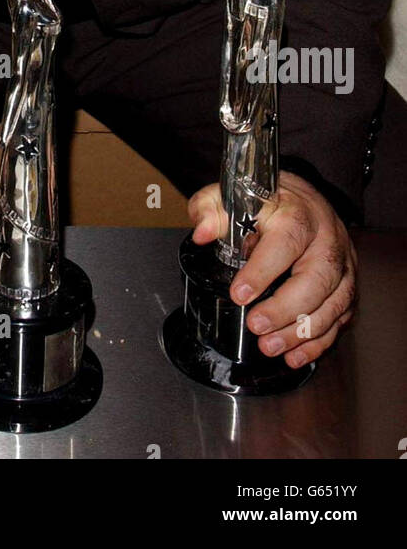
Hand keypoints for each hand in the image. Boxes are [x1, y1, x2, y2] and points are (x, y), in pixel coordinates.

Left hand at [188, 170, 356, 367]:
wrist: (302, 198)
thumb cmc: (266, 200)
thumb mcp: (233, 195)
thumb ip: (211, 209)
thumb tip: (202, 232)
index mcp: (298, 212)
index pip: (287, 239)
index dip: (264, 269)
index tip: (240, 294)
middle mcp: (327, 238)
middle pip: (318, 276)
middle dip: (287, 308)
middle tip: (257, 326)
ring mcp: (343, 262)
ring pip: (334, 301)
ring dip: (303, 331)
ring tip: (270, 346)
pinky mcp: (347, 284)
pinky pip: (341, 317)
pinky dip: (320, 341)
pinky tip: (295, 354)